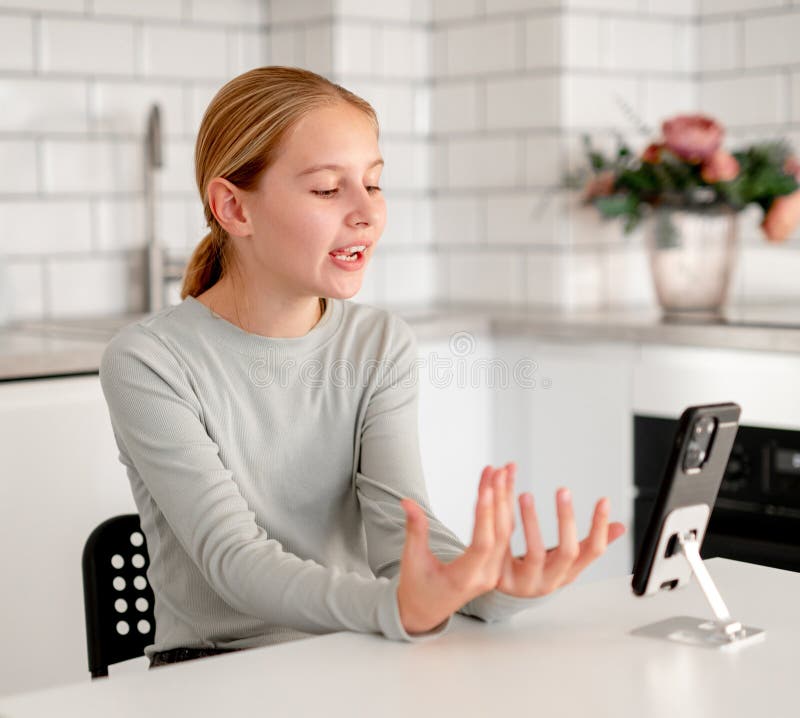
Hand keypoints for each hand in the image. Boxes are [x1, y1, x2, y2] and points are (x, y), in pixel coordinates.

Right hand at [397, 465, 514, 633]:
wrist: (425, 612)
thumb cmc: (416, 587)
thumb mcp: (411, 560)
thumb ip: (414, 531)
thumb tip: (407, 501)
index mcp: (463, 579)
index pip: (481, 544)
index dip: (485, 516)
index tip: (486, 489)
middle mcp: (484, 576)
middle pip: (499, 534)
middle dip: (498, 499)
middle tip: (497, 471)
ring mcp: (493, 572)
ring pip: (506, 532)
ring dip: (505, 500)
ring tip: (504, 471)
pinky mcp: (495, 565)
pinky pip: (504, 535)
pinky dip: (504, 510)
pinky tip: (504, 488)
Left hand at [494, 462, 625, 597]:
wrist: (505, 592)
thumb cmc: (539, 570)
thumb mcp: (566, 560)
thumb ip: (590, 543)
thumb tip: (621, 527)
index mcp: (569, 572)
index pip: (593, 551)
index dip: (600, 527)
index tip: (604, 500)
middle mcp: (551, 580)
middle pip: (567, 552)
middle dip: (567, 520)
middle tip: (564, 490)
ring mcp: (527, 582)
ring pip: (533, 552)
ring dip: (531, 521)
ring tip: (525, 494)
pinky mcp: (502, 579)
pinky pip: (504, 549)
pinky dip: (501, 525)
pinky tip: (499, 505)